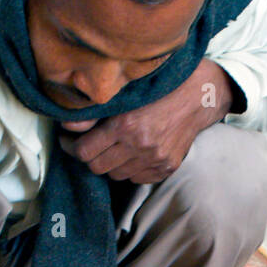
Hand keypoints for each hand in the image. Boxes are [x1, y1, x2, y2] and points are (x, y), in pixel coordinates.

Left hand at [58, 59, 237, 184]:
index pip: (84, 152)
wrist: (199, 96)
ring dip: (110, 163)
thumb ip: (93, 112)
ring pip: (116, 176)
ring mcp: (154, 160)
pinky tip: (133, 153)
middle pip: (97, 168)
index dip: (71, 147)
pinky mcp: (166, 168)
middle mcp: (140, 146)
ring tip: (113, 147)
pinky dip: (130, 169)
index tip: (69, 140)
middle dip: (90, 157)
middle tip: (89, 144)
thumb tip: (67, 125)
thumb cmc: (160, 88)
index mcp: (126, 125)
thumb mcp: (125, 92)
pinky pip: (136, 179)